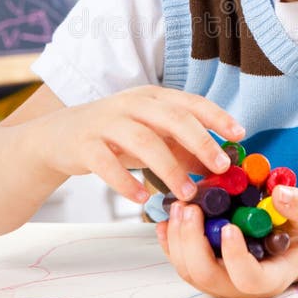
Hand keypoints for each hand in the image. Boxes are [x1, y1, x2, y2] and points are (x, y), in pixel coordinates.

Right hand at [38, 85, 244, 203]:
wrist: (57, 136)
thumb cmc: (113, 136)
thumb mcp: (150, 136)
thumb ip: (182, 148)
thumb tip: (221, 166)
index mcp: (152, 97)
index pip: (190, 102)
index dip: (217, 117)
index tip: (240, 135)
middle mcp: (131, 104)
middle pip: (172, 117)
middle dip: (200, 142)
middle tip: (220, 167)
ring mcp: (106, 122)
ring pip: (144, 142)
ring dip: (170, 169)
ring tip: (186, 194)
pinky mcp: (84, 145)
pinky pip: (107, 164)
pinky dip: (126, 182)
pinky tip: (141, 199)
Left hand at [155, 184, 297, 297]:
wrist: (284, 241)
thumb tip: (279, 195)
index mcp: (268, 279)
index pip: (247, 279)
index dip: (235, 256)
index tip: (229, 227)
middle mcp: (237, 286)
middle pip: (206, 276)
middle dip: (193, 242)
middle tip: (191, 208)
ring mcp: (217, 280)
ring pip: (188, 269)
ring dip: (179, 238)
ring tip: (181, 205)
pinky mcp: (202, 268)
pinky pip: (179, 260)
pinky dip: (170, 240)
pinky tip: (167, 218)